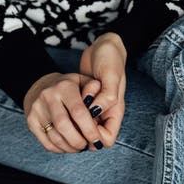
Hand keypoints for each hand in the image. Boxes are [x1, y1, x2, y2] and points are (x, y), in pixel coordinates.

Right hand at [23, 70, 103, 153]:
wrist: (41, 86)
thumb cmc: (67, 86)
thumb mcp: (82, 81)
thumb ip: (95, 91)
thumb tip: (104, 106)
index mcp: (64, 86)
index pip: (78, 111)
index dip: (89, 129)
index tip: (97, 140)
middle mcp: (48, 97)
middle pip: (64, 126)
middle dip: (79, 141)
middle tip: (88, 145)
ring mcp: (37, 109)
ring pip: (55, 137)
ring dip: (70, 147)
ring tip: (79, 147)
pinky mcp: (31, 121)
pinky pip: (46, 142)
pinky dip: (59, 149)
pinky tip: (67, 147)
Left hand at [78, 32, 126, 149]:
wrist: (102, 44)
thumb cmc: (110, 57)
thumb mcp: (111, 74)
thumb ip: (107, 96)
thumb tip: (95, 113)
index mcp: (115, 110)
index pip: (107, 139)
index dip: (95, 137)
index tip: (85, 121)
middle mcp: (105, 112)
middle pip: (92, 137)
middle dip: (81, 128)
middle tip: (75, 112)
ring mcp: (94, 107)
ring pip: (82, 127)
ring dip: (75, 118)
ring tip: (73, 100)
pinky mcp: (83, 101)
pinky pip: (76, 115)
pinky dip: (70, 110)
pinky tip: (68, 97)